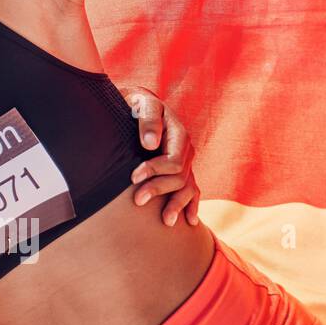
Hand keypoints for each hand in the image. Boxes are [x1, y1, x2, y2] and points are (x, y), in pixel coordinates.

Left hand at [119, 85, 198, 226]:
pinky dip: (191, 206)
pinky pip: (192, 190)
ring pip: (187, 188)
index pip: (174, 161)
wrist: (136, 102)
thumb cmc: (136, 103)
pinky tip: (190, 222)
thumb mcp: (142, 103)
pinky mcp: (180, 170)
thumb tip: (151, 143)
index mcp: (179, 134)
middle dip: (159, 190)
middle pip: (179, 177)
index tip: (133, 177)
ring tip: (165, 221)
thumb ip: (148, 119)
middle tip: (137, 200)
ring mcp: (185, 161)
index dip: (154, 171)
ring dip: (177, 205)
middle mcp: (185, 150)